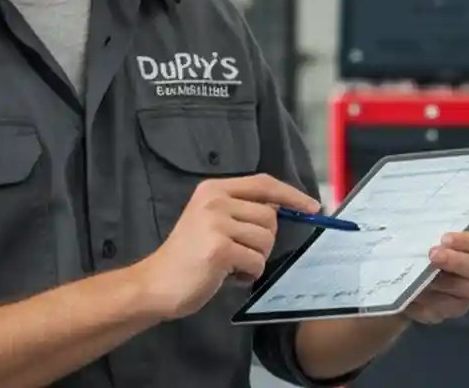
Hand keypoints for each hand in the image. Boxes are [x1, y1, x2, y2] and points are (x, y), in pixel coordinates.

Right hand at [135, 173, 320, 320]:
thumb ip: (241, 211)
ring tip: (231, 264)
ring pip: (266, 240)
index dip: (291, 194)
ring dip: (256, 259)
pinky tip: (228, 275)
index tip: (313, 207)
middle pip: (270, 217)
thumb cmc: (188, 256)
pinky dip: (248, 273)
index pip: (263, 184)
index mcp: (213, 189)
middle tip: (240, 253)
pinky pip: (256, 261)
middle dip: (264, 241)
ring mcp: (216, 224)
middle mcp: (215, 201)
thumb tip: (281, 209)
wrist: (155, 284)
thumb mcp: (211, 221)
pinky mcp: (219, 249)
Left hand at [403, 231, 468, 324]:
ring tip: (423, 277)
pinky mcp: (449, 311)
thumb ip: (425, 231)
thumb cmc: (418, 246)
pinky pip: (444, 310)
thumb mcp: (419, 234)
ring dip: (446, 283)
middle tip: (432, 255)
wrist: (401, 273)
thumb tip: (415, 226)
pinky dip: (428, 303)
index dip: (468, 241)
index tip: (444, 238)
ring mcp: (466, 294)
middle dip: (456, 261)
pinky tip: (413, 296)